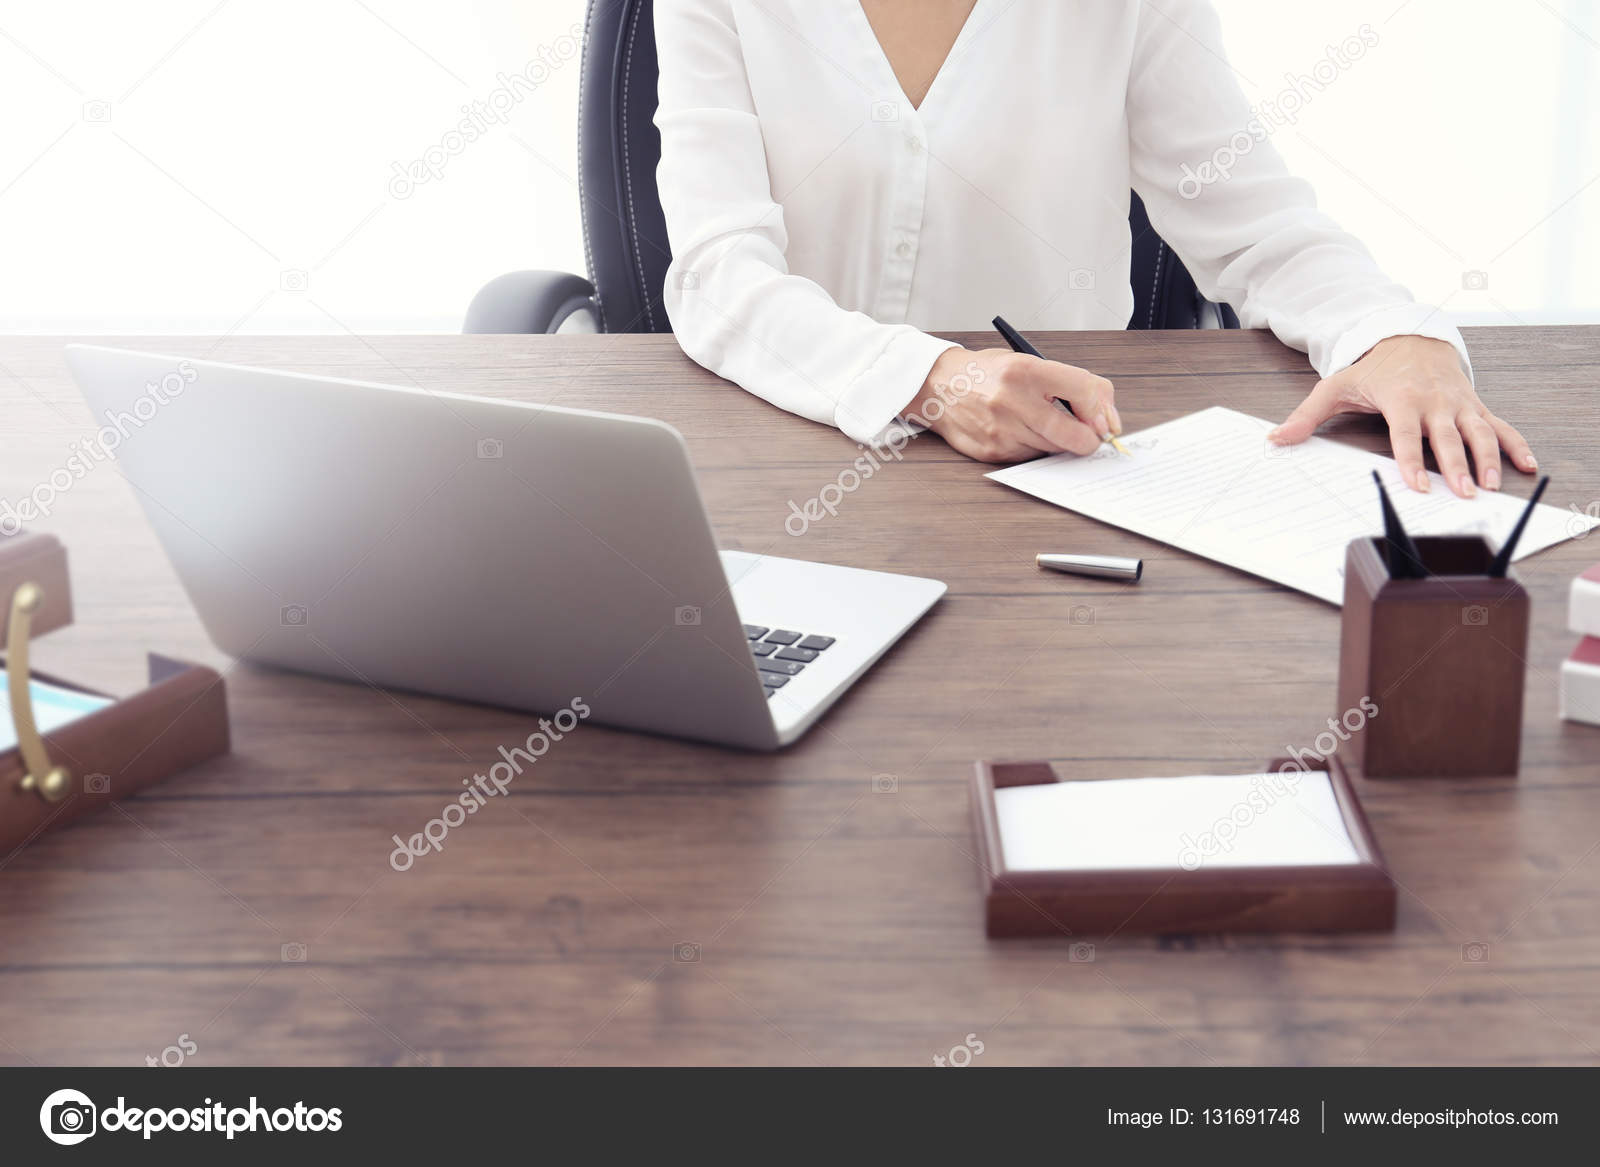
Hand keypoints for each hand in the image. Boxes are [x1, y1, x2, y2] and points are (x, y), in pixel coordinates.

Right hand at [907, 347, 1120, 462]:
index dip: (1102, 409)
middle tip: (1091, 437)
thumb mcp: (1027, 361)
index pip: (1083, 389)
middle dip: (1090, 440)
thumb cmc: (987, 373)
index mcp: (1025, 370)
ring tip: (1045, 425)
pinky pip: (1031, 457)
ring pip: (1054, 449)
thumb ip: (1067, 382)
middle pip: (1074, 434)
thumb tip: (1105, 415)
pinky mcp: (993, 451)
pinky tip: (1022, 432)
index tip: (1105, 419)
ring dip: (1060, 443)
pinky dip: (1035, 449)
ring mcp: (1002, 430)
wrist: (939, 386)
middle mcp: (1013, 400)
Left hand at [1268, 335, 1534, 497]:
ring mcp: (1459, 403)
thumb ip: (1306, 416)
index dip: (1412, 459)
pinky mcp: (1475, 405)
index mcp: (1402, 398)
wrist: (1412, 338)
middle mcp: (1435, 401)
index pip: (1406, 434)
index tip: (1417, 484)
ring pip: (1480, 432)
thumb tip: (1275, 438)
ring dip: (1489, 459)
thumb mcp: (1335, 386)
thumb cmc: (1373, 369)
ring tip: (1491, 485)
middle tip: (1464, 493)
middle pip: (1448, 437)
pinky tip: (1526, 465)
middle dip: (1457, 465)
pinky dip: (1516, 444)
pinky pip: (1500, 425)